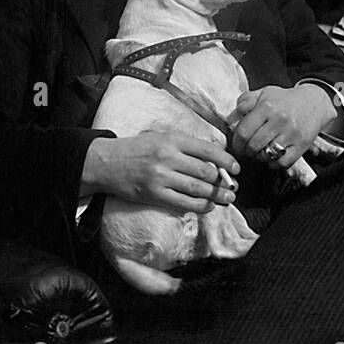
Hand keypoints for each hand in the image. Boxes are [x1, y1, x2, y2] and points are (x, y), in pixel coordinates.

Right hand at [81, 133, 240, 213]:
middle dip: (224, 181)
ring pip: (198, 188)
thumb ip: (185, 146)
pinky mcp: (155, 194)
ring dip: (217, 195)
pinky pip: (184, 203)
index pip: (207, 150)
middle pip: (206, 171)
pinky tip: (209, 206)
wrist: (107, 162)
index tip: (236, 168)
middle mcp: (168, 157)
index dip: (227, 160)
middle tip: (233, 187)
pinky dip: (200, 206)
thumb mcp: (161, 137)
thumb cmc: (137, 149)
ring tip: (228, 198)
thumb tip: (213, 158)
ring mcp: (161, 177)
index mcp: (172, 139)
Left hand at [228, 84, 333, 170]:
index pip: (244, 131)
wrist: (314, 103)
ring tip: (260, 151)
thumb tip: (231, 118)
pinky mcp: (302, 145)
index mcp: (267, 106)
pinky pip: (282, 162)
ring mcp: (292, 134)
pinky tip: (273, 156)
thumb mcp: (264, 93)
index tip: (236, 145)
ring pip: (267, 155)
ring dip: (259, 157)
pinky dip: (274, 163)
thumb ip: (245, 101)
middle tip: (246, 150)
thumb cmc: (284, 100)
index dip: (236, 142)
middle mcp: (279, 120)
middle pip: (254, 146)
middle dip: (246, 151)